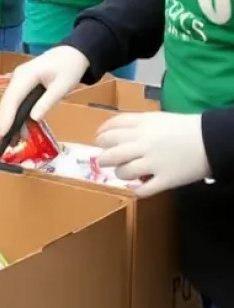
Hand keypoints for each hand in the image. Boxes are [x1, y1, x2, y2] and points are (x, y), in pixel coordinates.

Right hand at [0, 46, 87, 134]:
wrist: (73, 53)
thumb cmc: (69, 68)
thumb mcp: (63, 86)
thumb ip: (48, 102)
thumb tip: (34, 118)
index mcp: (27, 75)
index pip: (13, 98)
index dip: (7, 116)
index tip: (3, 133)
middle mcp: (18, 76)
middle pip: (7, 100)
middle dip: (5, 120)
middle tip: (5, 141)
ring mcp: (19, 79)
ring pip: (10, 101)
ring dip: (11, 119)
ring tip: (15, 139)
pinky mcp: (22, 83)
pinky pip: (16, 99)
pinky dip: (17, 114)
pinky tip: (20, 127)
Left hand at [96, 111, 210, 196]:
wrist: (210, 140)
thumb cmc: (183, 127)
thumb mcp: (156, 117)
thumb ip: (134, 122)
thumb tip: (111, 130)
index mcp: (141, 126)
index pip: (111, 129)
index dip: (101, 135)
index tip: (98, 140)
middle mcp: (143, 144)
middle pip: (112, 152)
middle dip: (103, 158)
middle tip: (102, 160)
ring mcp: (153, 163)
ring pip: (124, 171)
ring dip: (119, 173)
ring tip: (121, 173)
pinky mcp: (165, 180)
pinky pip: (143, 189)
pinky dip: (136, 190)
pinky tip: (135, 188)